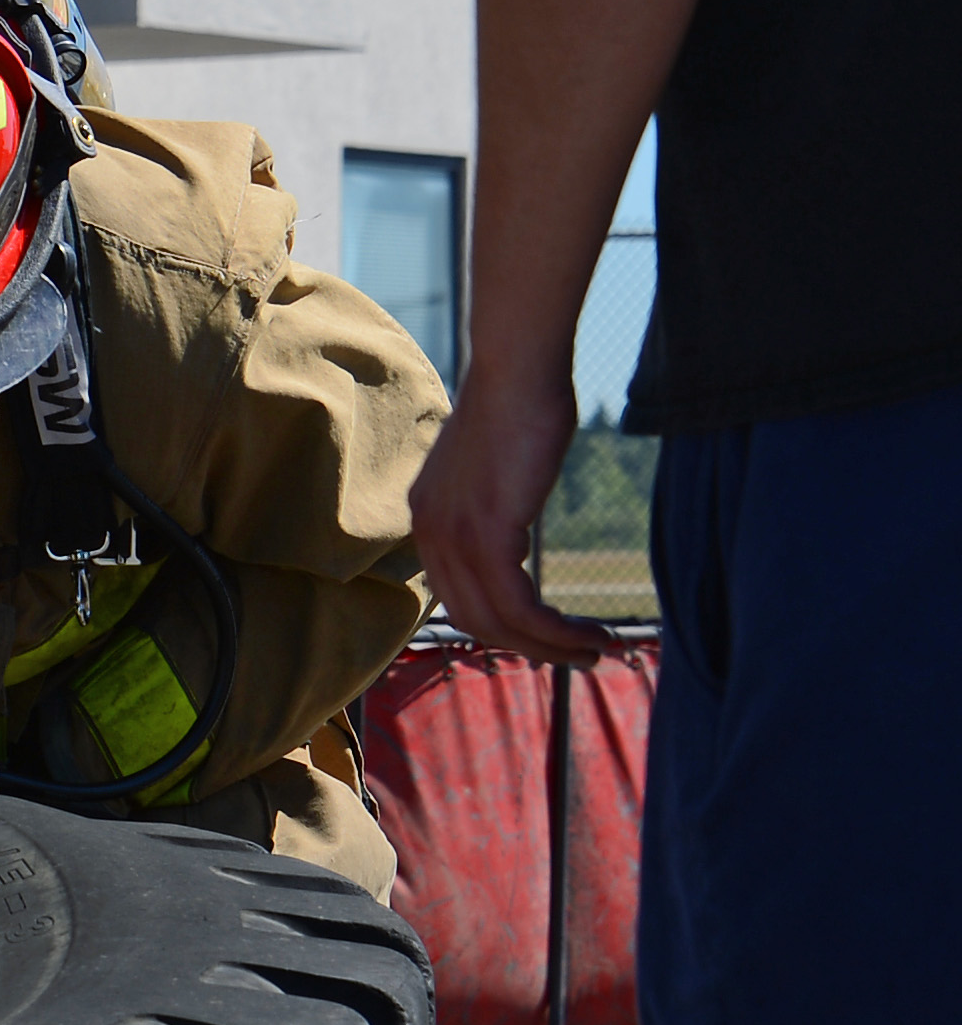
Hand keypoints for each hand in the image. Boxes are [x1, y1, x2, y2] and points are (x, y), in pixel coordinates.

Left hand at [408, 369, 612, 665]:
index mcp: (428, 519)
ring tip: (596, 650)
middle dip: (530, 647)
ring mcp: (454, 535)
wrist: (518, 369)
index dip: (503, 625)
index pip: (457, 595)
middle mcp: (430, 533)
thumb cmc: (520, 404)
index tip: (548, 636)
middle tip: (579, 655)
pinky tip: (592, 633)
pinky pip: (520, 607)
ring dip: (551, 647)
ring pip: (498, 621)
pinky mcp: (487, 533)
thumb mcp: (495, 467)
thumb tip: (513, 534)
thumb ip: (494, 507)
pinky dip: (556, 630)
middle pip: (474, 619)